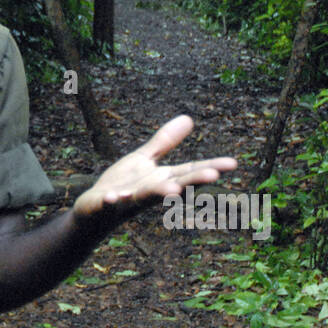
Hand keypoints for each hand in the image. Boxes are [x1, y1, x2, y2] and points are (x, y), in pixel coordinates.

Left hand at [72, 115, 235, 220]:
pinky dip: (111, 201)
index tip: (233, 163)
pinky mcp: (104, 205)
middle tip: (214, 176)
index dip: (210, 168)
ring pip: (146, 196)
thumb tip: (189, 118)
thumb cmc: (123, 184)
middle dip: (192, 181)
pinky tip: (112, 197)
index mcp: (160, 179)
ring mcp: (128, 200)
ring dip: (159, 193)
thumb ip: (165, 142)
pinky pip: (108, 204)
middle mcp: (149, 192)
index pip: (188, 172)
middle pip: (174, 184)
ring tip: (173, 190)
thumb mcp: (145, 159)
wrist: (94, 209)